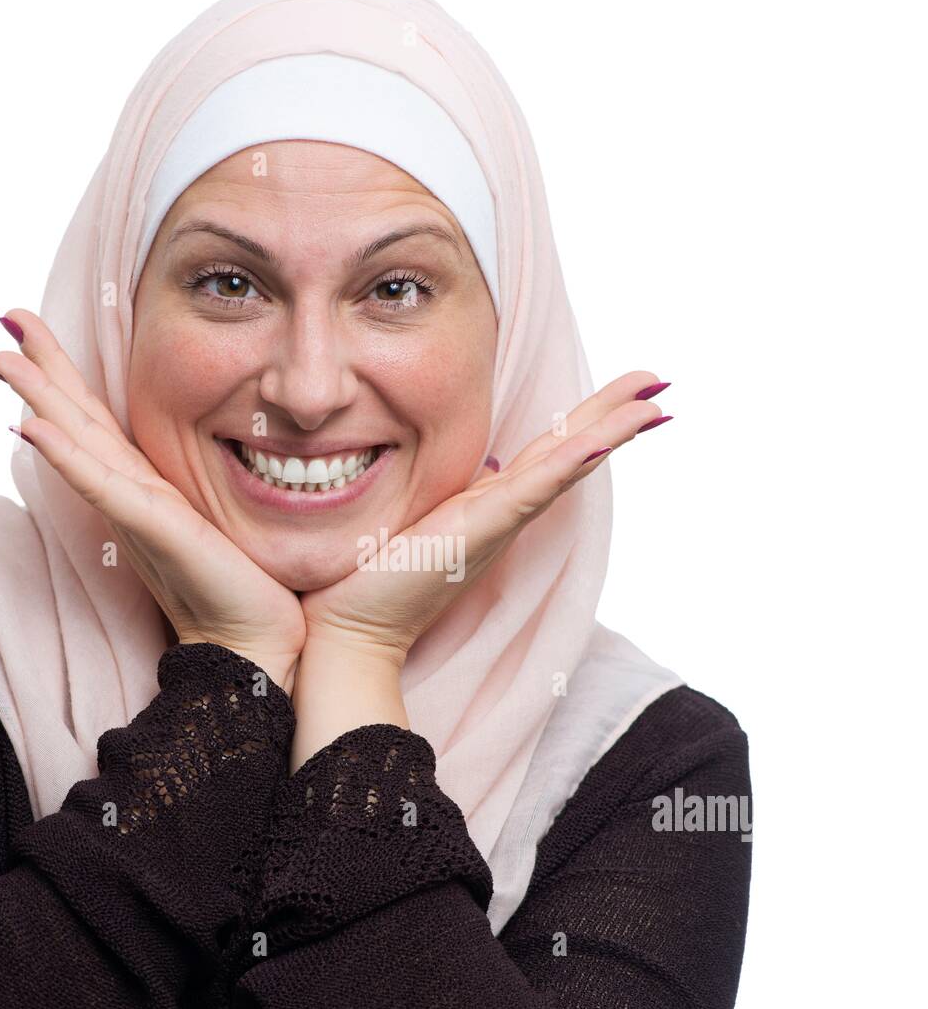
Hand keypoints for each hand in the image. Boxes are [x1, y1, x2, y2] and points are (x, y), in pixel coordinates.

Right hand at [0, 309, 305, 692]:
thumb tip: (236, 441)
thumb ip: (205, 483)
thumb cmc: (248, 584)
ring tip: (3, 356)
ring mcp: (138, 514)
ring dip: (40, 398)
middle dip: (42, 369)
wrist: (258, 641)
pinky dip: (68, 457)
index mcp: (148, 489)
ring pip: (78, 444)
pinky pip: (104, 487)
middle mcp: (133, 497)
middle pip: (77, 422)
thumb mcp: (222, 515)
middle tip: (5, 317)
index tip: (35, 326)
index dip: (66, 375)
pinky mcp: (156, 532)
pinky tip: (34, 428)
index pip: (98, 422)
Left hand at [298, 371, 671, 662]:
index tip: (631, 390)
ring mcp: (494, 522)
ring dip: (609, 433)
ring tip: (651, 405)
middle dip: (616, 413)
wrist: (349, 629)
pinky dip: (565, 466)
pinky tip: (596, 442)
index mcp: (488, 504)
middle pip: (570, 451)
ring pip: (563, 466)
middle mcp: (501, 512)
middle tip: (660, 380)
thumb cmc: (369, 576)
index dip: (591, 419)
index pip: (549, 451)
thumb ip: (441, 494)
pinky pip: (529, 492)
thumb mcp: (413, 516)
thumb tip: (459, 465)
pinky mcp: (476, 533)